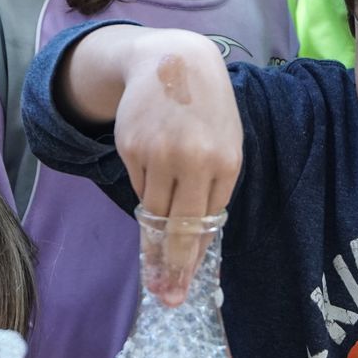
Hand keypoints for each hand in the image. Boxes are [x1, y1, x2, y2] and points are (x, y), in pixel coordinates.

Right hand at [102, 29, 242, 303]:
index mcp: (225, 163)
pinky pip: (139, 185)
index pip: (205, 223)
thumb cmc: (208, 110)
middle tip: (166, 296)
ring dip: (153, 236)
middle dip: (170, 267)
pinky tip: (155, 168)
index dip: (192, 258)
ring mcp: (158, 154)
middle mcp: (192, 160)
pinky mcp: (131, 148)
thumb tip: (198, 235)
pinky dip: (147, 189)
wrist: (174, 60)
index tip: (184, 286)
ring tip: (157, 259)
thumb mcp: (227, 143)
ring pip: (153, 211)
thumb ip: (215, 186)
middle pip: (176, 227)